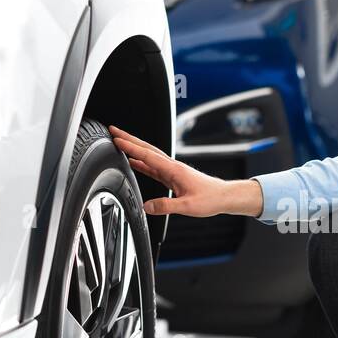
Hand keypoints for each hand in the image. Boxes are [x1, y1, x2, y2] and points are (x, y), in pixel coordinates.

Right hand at [108, 124, 262, 216]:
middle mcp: (172, 166)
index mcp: (174, 170)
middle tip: (113, 131)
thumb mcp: (188, 207)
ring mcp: (172, 170)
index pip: (148, 155)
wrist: (224, 196)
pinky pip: (153, 167)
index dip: (131, 147)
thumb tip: (146, 207)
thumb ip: (166, 206)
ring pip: (149, 156)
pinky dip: (141, 162)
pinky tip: (134, 163)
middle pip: (146, 149)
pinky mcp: (173, 176)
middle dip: (129, 139)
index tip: (117, 140)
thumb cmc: (211, 199)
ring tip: (119, 143)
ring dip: (134, 148)